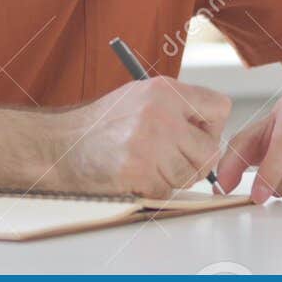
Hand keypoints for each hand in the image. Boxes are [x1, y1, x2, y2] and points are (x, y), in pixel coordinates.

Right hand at [52, 77, 232, 197]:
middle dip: (195, 162)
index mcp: (165, 90)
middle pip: (210, 150)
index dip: (212, 127)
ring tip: (148, 165)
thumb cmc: (102, 125)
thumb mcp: (141, 97)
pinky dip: (155, 191)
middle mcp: (161, 113)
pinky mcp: (139, 171)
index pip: (220, 107)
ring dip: (173, 178)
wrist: (61, 145)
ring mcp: (150, 142)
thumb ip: (178, 108)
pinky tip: (135, 176)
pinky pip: (168, 192)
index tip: (196, 135)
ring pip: (191, 175)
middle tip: (170, 159)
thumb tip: (213, 133)